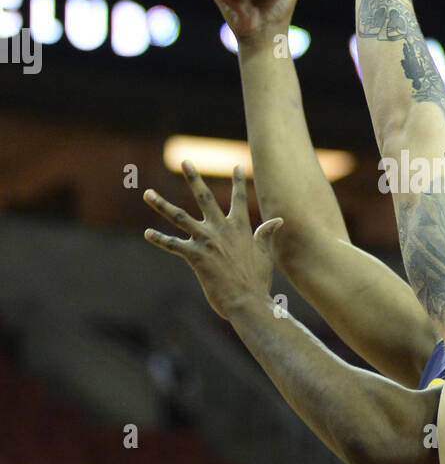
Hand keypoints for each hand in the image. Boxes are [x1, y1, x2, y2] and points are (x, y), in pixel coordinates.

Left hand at [144, 162, 281, 319]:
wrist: (248, 301)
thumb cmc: (258, 280)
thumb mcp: (265, 254)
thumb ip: (266, 234)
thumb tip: (278, 220)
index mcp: (240, 228)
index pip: (239, 199)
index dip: (238, 182)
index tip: (236, 166)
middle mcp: (222, 229)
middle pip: (205, 198)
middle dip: (194, 178)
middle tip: (185, 162)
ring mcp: (207, 241)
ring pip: (179, 217)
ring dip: (161, 204)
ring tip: (147, 193)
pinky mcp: (195, 256)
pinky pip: (172, 245)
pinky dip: (160, 240)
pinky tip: (148, 233)